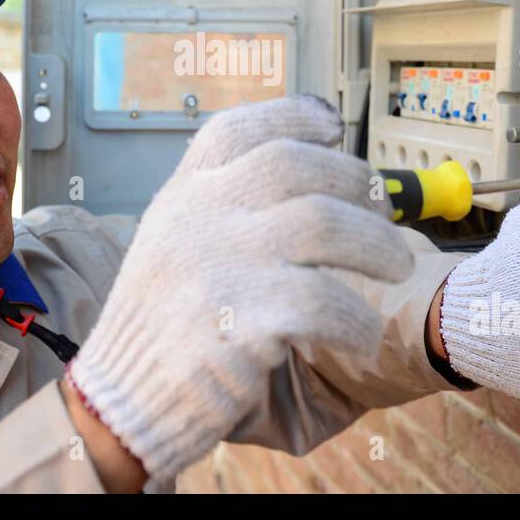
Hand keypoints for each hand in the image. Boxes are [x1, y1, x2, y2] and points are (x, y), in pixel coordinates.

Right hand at [66, 95, 413, 482]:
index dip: (291, 116)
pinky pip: (324, 302)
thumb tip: (307, 173)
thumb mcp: (173, 244)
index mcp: (181, 196)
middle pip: (293, 163)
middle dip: (353, 182)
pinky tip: (362, 335)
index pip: (237, 129)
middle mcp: (196, 217)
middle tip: (383, 213)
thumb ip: (222, 207)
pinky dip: (356, 319)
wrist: (121, 404)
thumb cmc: (161, 327)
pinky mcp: (237, 321)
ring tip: (398, 267)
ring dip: (375, 244)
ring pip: (323, 222)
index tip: (332, 126)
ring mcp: (216, 264)